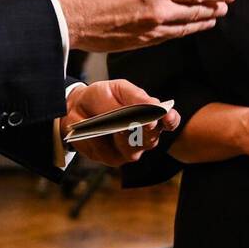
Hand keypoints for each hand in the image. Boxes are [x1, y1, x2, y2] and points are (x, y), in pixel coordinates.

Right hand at [51, 0, 235, 52]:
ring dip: (201, 22)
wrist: (65, 19)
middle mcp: (158, 10)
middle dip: (212, 8)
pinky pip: (169, 37)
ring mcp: (150, 29)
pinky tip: (184, 30)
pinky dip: (182, 32)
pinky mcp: (140, 42)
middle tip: (225, 7)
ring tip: (212, 19)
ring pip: (185, 27)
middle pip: (195, 11)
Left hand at [59, 79, 180, 166]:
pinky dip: (100, 142)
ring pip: (132, 151)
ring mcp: (129, 150)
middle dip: (147, 132)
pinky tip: (95, 133)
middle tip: (145, 123)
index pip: (170, 121)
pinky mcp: (111, 158)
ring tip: (118, 127)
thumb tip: (153, 104)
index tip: (166, 116)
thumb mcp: (118, 89)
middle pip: (151, 139)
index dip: (171, 120)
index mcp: (151, 116)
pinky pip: (108, 154)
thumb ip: (136, 97)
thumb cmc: (103, 97)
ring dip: (124, 139)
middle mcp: (144, 137)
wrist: (77, 106)